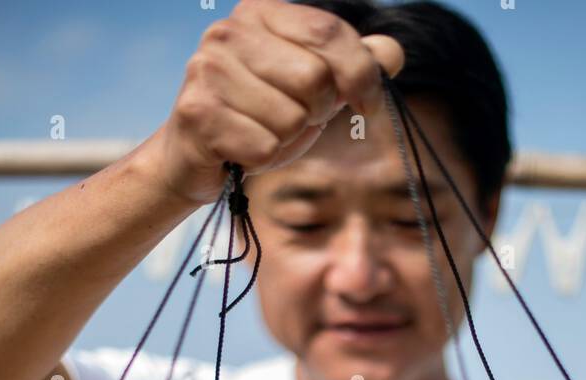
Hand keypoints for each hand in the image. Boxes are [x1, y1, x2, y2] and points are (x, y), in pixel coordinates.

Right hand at [148, 0, 404, 206]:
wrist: (192, 156)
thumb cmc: (257, 118)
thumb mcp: (310, 88)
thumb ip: (351, 67)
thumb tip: (393, 54)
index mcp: (261, 14)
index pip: (330, 33)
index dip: (361, 73)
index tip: (368, 104)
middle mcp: (230, 32)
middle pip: (315, 79)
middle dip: (315, 112)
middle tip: (291, 119)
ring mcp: (209, 70)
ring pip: (291, 118)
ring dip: (285, 139)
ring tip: (260, 132)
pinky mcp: (199, 113)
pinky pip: (264, 148)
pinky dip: (262, 159)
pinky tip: (240, 149)